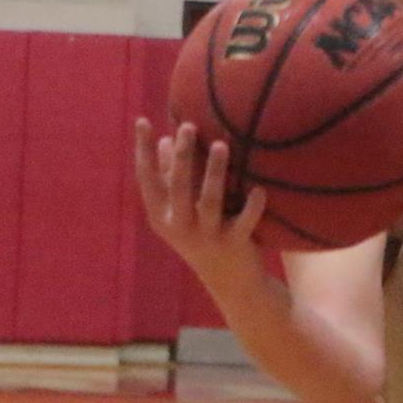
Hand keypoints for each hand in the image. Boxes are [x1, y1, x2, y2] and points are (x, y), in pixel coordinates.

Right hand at [134, 119, 268, 291]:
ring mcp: (207, 236)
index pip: (146, 179)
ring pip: (209, 202)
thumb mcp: (180, 211)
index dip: (143, 150)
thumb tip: (165, 139)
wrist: (230, 282)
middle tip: (188, 125)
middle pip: (178, 188)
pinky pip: (244, 222)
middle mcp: (179, 226)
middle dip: (181, 156)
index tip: (142, 120)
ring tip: (221, 145)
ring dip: (214, 173)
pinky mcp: (234, 244)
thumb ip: (171, 178)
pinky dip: (253, 206)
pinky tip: (260, 189)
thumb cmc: (202, 236)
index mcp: (161, 215)